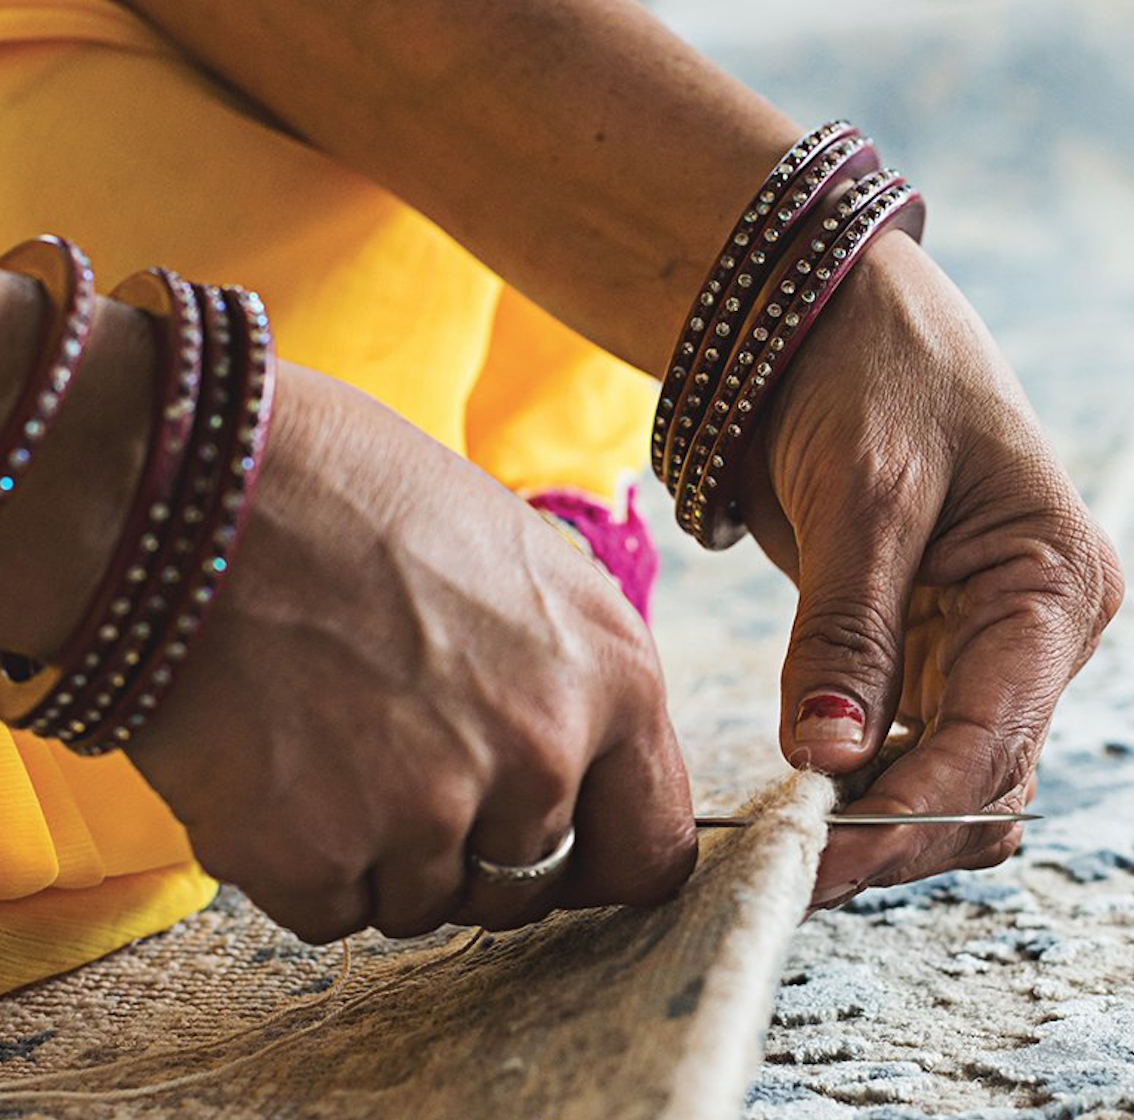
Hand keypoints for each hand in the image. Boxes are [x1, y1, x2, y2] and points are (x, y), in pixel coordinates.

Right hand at [128, 365, 696, 941]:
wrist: (200, 482)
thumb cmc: (365, 503)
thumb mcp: (530, 570)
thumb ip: (576, 690)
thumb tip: (584, 778)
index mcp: (613, 681)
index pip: (649, 855)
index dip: (598, 856)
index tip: (554, 844)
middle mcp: (539, 757)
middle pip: (525, 889)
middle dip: (473, 846)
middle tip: (402, 752)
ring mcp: (427, 813)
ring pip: (423, 905)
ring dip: (381, 852)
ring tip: (331, 734)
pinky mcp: (313, 854)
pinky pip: (329, 913)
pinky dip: (298, 861)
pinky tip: (276, 763)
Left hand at [736, 231, 1123, 905]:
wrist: (828, 307)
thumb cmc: (870, 368)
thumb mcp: (863, 495)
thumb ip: (846, 633)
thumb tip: (825, 762)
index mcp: (1056, 585)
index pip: (996, 738)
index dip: (912, 810)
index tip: (821, 858)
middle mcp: (1038, 630)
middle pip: (982, 779)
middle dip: (894, 830)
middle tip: (791, 869)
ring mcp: (986, 645)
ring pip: (949, 777)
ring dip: (877, 819)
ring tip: (787, 845)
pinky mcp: (930, 647)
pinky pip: (909, 743)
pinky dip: (861, 782)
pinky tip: (801, 798)